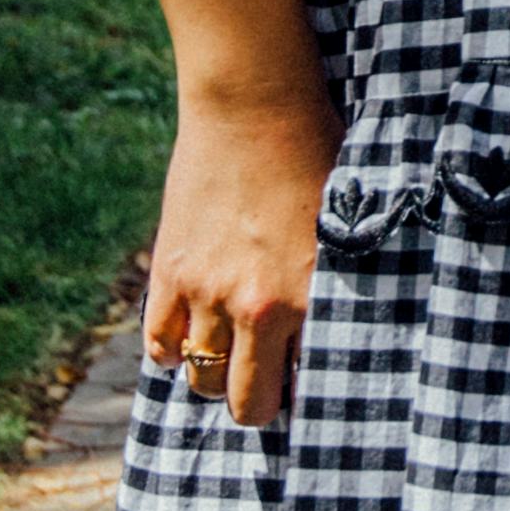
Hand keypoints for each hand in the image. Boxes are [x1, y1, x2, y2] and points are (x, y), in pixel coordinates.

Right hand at [144, 80, 336, 428]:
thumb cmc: (318, 157)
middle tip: (269, 385)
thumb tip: (350, 330)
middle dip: (259, 403)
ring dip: (216, 374)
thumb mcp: (347, 228)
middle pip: (245, 402)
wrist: (256, 107)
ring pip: (200, 378)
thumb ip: (340, 286)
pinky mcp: (169, 270)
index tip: (315, 393)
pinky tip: (193, 336)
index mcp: (310, 298)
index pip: (308, 387)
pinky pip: (159, 342)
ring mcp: (205, 291)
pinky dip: (173, 349)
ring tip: (233, 355)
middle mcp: (254, 306)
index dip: (311, 397)